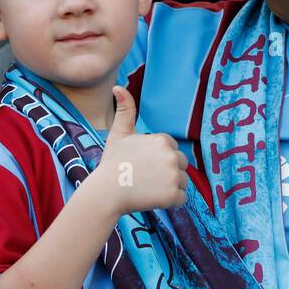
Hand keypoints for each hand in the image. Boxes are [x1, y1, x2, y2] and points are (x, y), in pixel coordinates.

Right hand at [91, 86, 187, 216]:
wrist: (106, 192)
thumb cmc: (112, 163)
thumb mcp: (119, 133)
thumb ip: (125, 109)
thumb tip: (118, 87)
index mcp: (163, 140)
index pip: (172, 150)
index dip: (158, 159)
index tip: (142, 164)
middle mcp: (172, 156)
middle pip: (180, 165)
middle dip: (166, 172)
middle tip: (145, 177)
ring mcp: (174, 176)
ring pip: (182, 182)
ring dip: (169, 186)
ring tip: (148, 187)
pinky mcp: (173, 195)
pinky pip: (182, 198)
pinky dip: (171, 201)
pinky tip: (153, 198)